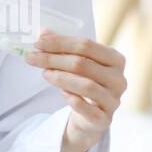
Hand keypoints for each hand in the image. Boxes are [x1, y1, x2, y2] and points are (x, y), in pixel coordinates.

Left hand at [25, 30, 127, 151]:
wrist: (91, 117)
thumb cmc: (85, 83)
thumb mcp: (77, 63)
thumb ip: (63, 47)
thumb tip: (43, 32)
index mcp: (116, 59)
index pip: (86, 45)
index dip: (60, 43)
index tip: (37, 44)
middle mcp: (119, 79)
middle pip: (83, 64)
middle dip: (53, 59)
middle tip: (32, 58)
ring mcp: (114, 100)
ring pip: (85, 85)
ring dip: (60, 78)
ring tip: (44, 74)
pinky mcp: (104, 119)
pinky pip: (87, 109)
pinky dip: (72, 100)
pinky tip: (62, 93)